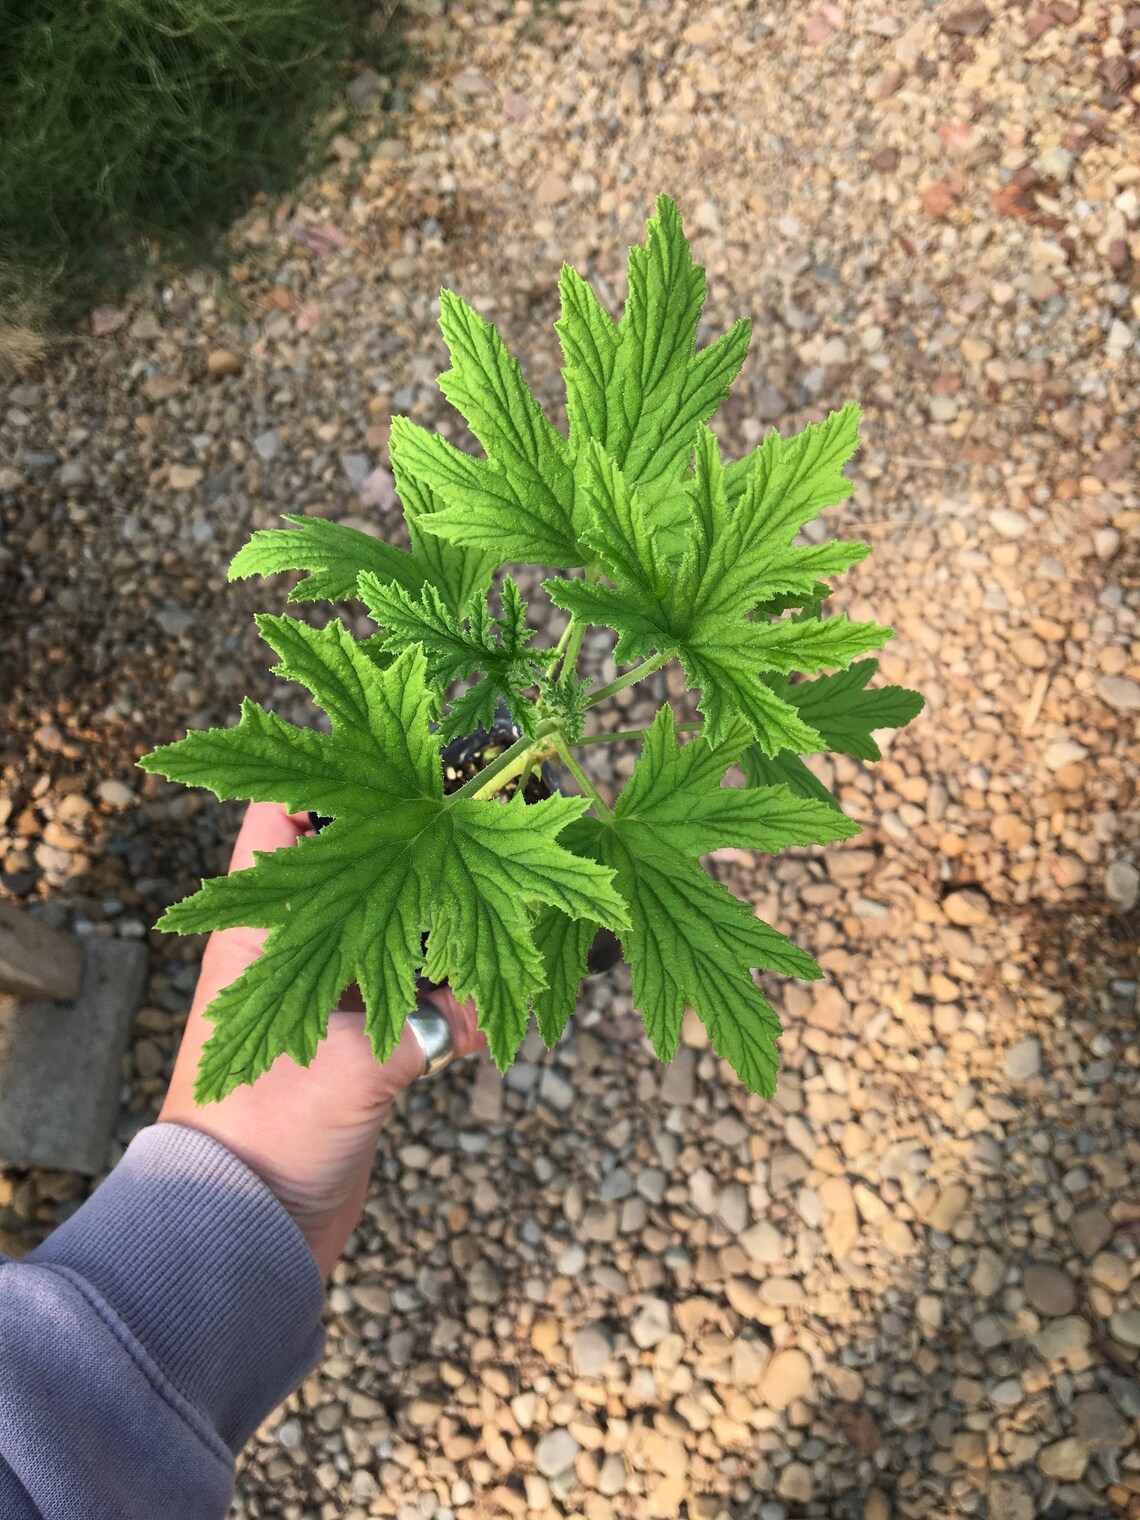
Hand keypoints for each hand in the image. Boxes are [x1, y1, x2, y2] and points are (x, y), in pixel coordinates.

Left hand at [159, 802, 484, 1276]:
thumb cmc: (263, 1137)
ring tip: (507, 909)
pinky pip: (418, 993)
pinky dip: (459, 996)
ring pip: (396, 925)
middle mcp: (295, 946)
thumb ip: (427, 1027)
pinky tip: (498, 1010)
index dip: (327, 778)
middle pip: (358, 863)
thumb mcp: (350, 1070)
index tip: (398, 758)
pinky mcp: (360, 1041)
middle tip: (481, 825)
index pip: (279, 817)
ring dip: (446, 925)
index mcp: (262, 928)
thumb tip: (491, 1008)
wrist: (244, 1232)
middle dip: (418, 846)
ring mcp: (329, 992)